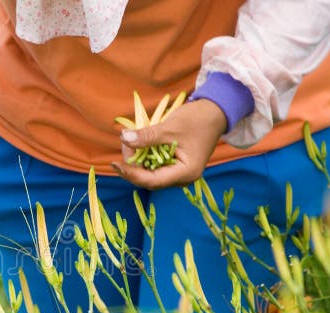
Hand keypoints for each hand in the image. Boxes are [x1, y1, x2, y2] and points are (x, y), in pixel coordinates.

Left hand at [112, 99, 227, 189]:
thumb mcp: (169, 127)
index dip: (131, 174)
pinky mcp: (175, 167)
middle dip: (133, 164)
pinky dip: (145, 156)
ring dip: (138, 159)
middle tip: (124, 143)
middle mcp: (182, 178)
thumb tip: (123, 138)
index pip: (152, 181)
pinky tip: (139, 143)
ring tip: (130, 140)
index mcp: (185, 173)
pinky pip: (155, 166)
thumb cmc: (196, 120)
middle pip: (149, 179)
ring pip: (150, 174)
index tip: (115, 164)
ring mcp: (178, 174)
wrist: (215, 113)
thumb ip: (146, 136)